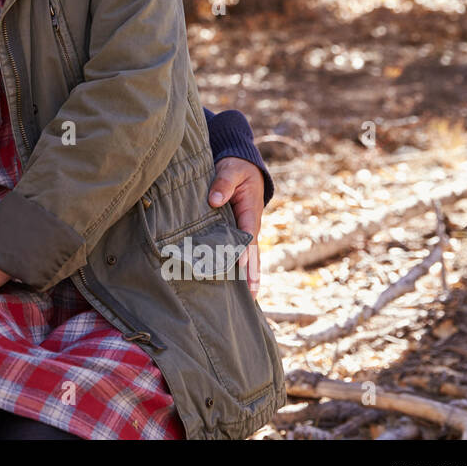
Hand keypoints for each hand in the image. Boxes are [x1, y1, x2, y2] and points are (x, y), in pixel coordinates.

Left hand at [208, 156, 263, 296]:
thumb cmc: (236, 169)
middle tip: (250, 295)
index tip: (239, 266)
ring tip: (249, 298)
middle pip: (253, 252)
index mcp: (250, 211)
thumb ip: (223, 183)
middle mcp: (250, 224)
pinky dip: (242, 268)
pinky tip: (238, 285)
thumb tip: (214, 200)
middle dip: (252, 273)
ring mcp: (246, 230)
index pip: (247, 235)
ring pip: (249, 256)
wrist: (242, 167)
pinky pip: (241, 252)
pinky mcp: (238, 232)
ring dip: (249, 276)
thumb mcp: (231, 170)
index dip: (244, 250)